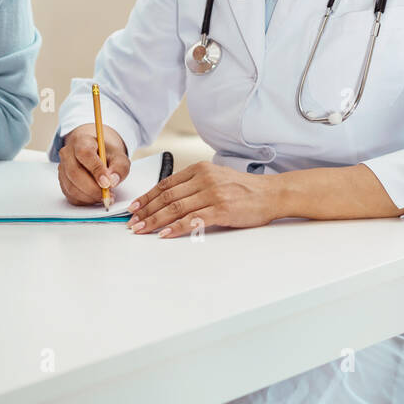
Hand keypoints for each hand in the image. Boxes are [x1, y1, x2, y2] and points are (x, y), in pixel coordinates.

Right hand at [57, 123, 129, 204]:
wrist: (96, 155)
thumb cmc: (107, 156)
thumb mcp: (119, 158)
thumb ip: (119, 168)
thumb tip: (112, 181)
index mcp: (81, 141)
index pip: (84, 153)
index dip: (96, 169)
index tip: (107, 183)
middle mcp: (67, 153)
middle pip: (74, 172)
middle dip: (92, 188)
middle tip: (108, 195)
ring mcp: (62, 168)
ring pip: (71, 187)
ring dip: (90, 197)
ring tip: (105, 197)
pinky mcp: (62, 182)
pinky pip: (70, 195)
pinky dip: (85, 201)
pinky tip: (96, 198)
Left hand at [125, 161, 281, 237]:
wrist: (271, 194)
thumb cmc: (244, 189)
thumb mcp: (216, 178)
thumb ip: (194, 185)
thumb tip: (169, 198)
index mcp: (199, 169)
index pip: (165, 184)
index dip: (147, 197)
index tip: (134, 207)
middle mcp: (204, 179)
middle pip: (166, 197)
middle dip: (146, 211)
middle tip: (132, 223)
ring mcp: (212, 194)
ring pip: (175, 209)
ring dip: (155, 221)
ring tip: (142, 230)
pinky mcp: (221, 209)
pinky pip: (192, 220)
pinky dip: (176, 228)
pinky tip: (165, 234)